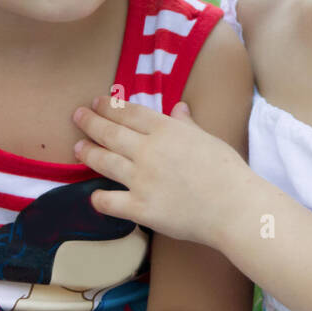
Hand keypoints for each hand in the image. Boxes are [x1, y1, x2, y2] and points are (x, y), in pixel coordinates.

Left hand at [70, 97, 251, 246]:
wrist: (234, 207)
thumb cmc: (227, 171)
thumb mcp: (207, 139)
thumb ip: (187, 124)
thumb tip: (178, 108)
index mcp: (167, 130)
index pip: (129, 113)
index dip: (109, 106)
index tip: (97, 102)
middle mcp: (149, 151)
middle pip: (110, 132)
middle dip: (90, 122)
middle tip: (77, 116)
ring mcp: (142, 180)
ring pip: (104, 162)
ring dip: (87, 152)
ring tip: (78, 147)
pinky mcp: (141, 208)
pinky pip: (109, 201)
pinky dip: (98, 198)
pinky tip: (93, 195)